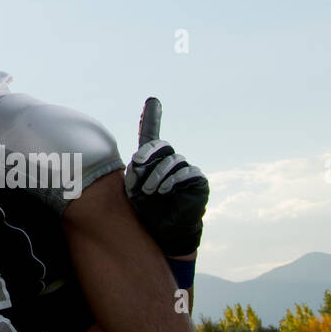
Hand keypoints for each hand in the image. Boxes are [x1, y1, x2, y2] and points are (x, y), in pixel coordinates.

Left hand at [125, 97, 208, 256]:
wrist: (163, 230)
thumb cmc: (146, 208)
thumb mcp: (133, 187)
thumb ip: (135, 170)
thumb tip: (138, 159)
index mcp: (152, 159)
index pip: (152, 134)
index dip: (152, 117)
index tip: (152, 100)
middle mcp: (170, 160)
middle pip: (162, 146)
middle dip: (148, 154)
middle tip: (137, 164)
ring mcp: (185, 169)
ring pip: (173, 160)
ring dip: (158, 174)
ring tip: (150, 190)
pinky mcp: (197, 180)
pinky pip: (187, 172)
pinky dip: (174, 180)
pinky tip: (165, 190)